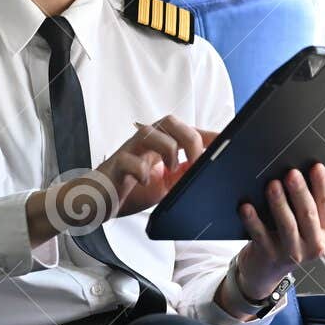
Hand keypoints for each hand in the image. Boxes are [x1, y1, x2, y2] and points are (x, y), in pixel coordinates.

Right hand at [29, 115, 216, 243]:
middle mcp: (145, 142)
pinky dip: (142, 170)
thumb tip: (209, 177)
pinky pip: (128, 159)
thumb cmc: (130, 190)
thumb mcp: (165, 186)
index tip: (228, 144)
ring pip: (151, 132)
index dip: (209, 135)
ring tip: (174, 171)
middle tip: (197, 161)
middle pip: (170, 121)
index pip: (188, 130)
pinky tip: (148, 181)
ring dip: (169, 150)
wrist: (96, 203)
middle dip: (190, 137)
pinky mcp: (115, 166)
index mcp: (160, 144)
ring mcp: (129, 151)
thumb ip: (183, 178)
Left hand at [234, 163, 324, 298]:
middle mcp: (313, 244)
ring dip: (279, 204)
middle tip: (291, 173)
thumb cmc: (286, 238)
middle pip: (307, 215)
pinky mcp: (269, 256)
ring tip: (272, 185)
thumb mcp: (305, 223)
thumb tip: (317, 167)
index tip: (316, 167)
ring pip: (287, 226)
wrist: (265, 270)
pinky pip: (260, 235)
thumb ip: (311, 199)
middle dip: (300, 192)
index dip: (321, 185)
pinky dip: (253, 220)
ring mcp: (292, 253)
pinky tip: (246, 207)